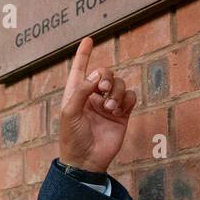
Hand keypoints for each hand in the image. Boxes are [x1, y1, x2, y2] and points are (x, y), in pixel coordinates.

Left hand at [58, 36, 136, 172]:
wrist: (86, 160)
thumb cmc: (72, 137)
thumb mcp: (69, 112)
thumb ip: (81, 90)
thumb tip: (97, 75)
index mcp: (76, 93)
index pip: (80, 69)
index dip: (83, 54)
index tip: (88, 40)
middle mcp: (92, 96)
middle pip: (104, 73)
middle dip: (106, 76)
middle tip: (103, 88)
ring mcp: (108, 105)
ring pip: (119, 84)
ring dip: (116, 91)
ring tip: (110, 107)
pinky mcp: (122, 114)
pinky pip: (130, 97)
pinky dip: (126, 99)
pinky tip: (119, 110)